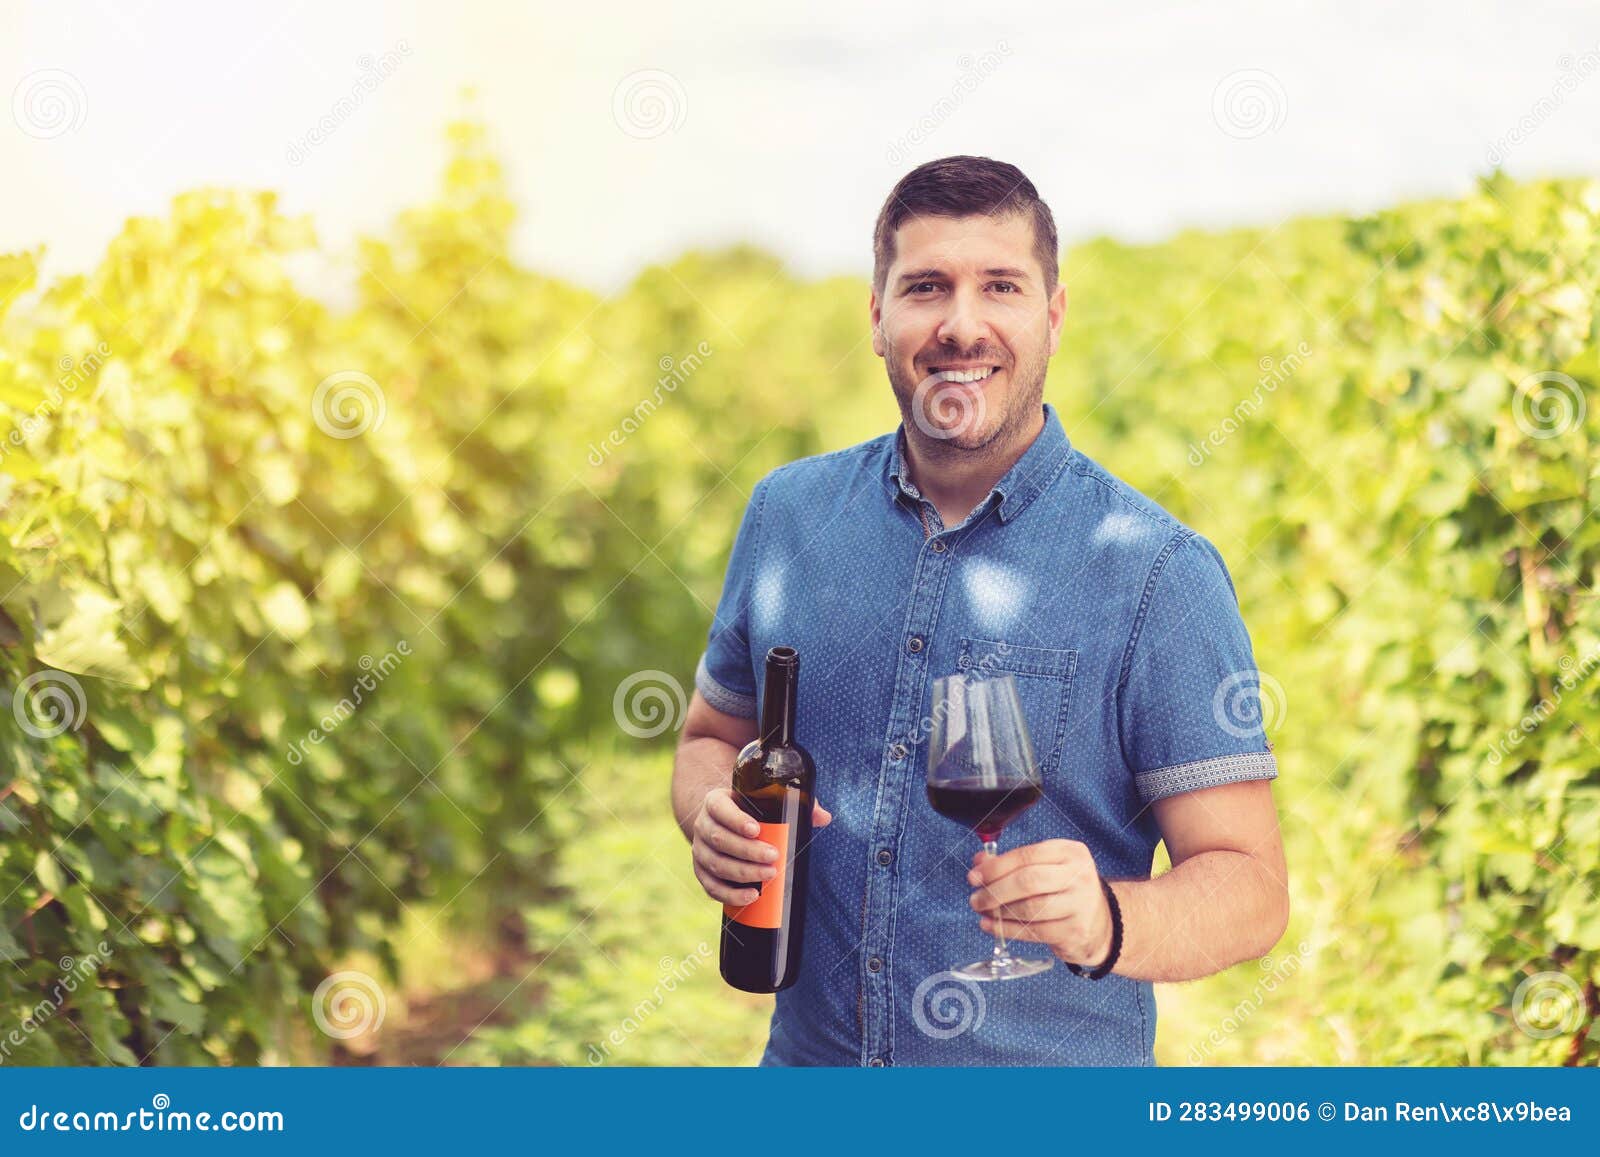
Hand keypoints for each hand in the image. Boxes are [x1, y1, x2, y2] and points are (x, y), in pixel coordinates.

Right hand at [690, 787, 831, 905]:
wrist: (723, 823)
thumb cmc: (750, 810)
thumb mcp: (767, 800)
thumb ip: (796, 803)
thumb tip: (824, 817)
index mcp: (715, 802)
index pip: (719, 808)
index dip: (735, 820)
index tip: (757, 830)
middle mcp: (702, 825)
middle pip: (719, 839)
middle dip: (747, 851)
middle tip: (774, 857)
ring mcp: (699, 850)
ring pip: (716, 864)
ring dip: (743, 873)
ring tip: (769, 875)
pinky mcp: (701, 872)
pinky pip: (712, 887)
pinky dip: (730, 894)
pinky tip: (751, 897)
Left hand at [967, 839, 1112, 968]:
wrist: (1100, 924)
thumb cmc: (1065, 890)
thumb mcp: (1046, 868)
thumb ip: (1013, 863)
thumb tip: (979, 862)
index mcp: (1070, 852)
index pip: (1026, 855)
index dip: (996, 867)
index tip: (974, 876)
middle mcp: (1079, 875)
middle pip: (1028, 881)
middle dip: (995, 891)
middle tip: (975, 899)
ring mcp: (1080, 904)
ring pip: (1030, 908)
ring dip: (999, 912)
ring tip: (983, 912)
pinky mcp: (1076, 931)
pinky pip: (1034, 931)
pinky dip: (1007, 929)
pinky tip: (991, 926)